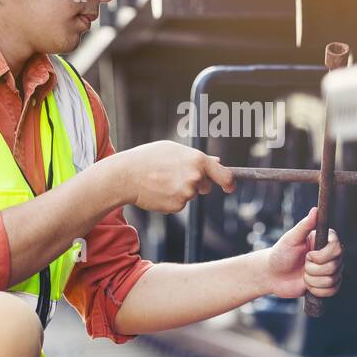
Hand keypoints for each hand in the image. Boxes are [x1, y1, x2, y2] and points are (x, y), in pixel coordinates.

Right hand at [113, 140, 235, 212]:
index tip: (230, 186)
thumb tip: (218, 160)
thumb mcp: (174, 149)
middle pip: (205, 186)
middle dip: (196, 183)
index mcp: (197, 160)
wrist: (126, 175)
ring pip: (190, 195)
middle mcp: (196, 177)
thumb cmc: (148, 158)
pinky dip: (171, 200)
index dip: (229, 182)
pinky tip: (158, 191)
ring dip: (180, 190)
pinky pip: (179, 204)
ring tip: (161, 181)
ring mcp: (187, 193)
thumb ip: (198, 157)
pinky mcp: (177, 206)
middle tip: (173, 175)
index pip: (224, 175)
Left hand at [263, 206, 342, 298]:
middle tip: (303, 264)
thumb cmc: (281, 254)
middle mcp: (331, 254)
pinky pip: (331, 290)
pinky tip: (307, 284)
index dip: (322, 256)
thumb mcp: (291, 239)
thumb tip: (315, 209)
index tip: (308, 255)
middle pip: (335, 266)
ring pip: (332, 280)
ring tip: (303, 274)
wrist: (273, 274)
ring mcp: (331, 270)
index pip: (338, 248)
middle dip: (313, 269)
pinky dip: (316, 290)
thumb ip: (305, 225)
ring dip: (312, 280)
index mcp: (326, 240)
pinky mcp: (328, 284)